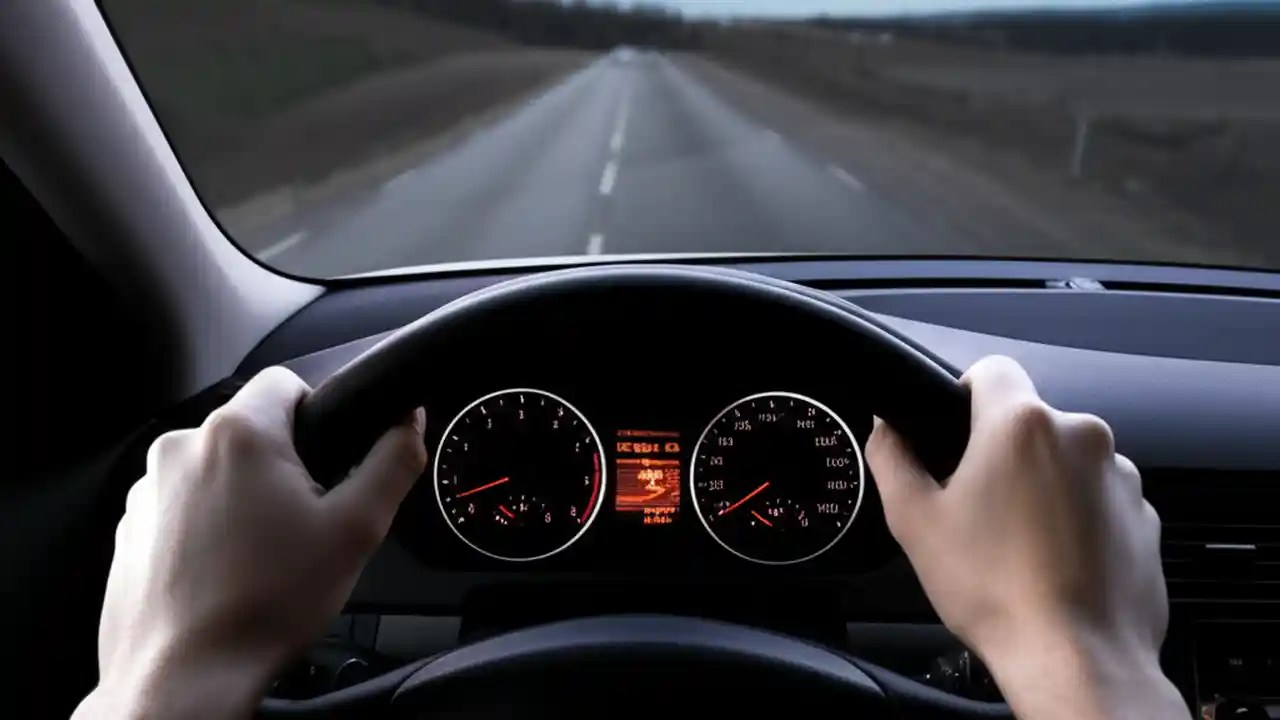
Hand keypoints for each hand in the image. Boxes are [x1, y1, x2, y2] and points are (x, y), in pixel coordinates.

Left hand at [73, 367, 426, 719]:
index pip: (287, 382)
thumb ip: (393, 463)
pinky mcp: (130, 528)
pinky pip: (183, 507)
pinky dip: (208, 528)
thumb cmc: (264, 606)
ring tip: (264, 556)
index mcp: (238, 434)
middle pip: (251, 430)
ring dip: (243, 497)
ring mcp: (146, 490)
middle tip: (305, 523)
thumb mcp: (356, 529)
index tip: (327, 465)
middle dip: (283, 467)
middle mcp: (181, 449)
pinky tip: (229, 572)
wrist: (186, 676)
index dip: (319, 417)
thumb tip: (408, 424)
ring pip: (216, 470)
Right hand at [866, 356, 1185, 718]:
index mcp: (1021, 425)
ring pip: (1066, 462)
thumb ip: (891, 458)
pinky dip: (1078, 521)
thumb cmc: (995, 591)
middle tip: (978, 509)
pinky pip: (1099, 501)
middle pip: (1029, 423)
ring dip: (1044, 488)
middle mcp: (1081, 437)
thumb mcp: (914, 521)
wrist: (1076, 658)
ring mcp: (1121, 478)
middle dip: (1003, 456)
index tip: (957, 435)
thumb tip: (886, 430)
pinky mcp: (1145, 517)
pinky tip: (1054, 562)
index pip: (991, 370)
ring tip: (1018, 545)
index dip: (966, 396)